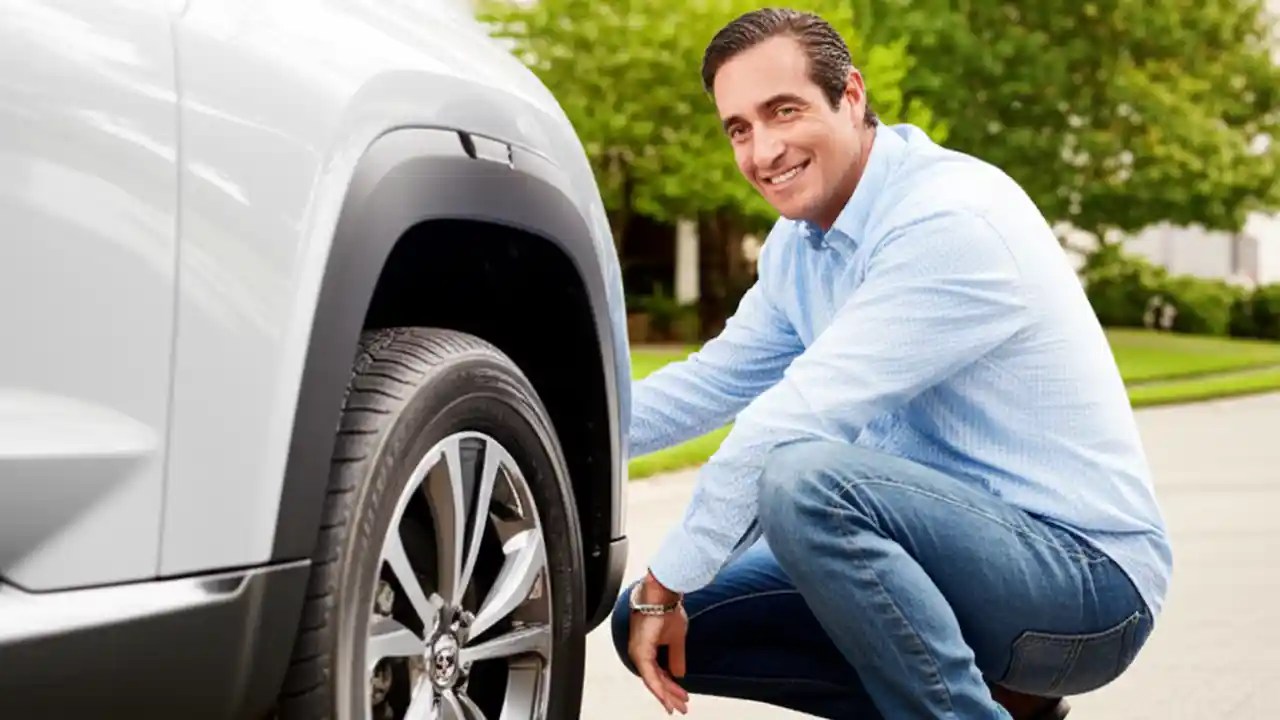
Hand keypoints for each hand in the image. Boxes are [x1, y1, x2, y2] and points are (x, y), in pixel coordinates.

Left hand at [628, 574, 690, 714]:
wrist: (663, 594)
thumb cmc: (667, 609)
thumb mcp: (677, 640)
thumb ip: (676, 658)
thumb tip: (679, 674)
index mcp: (647, 649)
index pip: (658, 674)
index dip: (671, 687)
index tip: (682, 697)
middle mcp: (639, 652)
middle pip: (655, 680)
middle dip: (670, 695)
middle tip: (682, 706)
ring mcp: (638, 652)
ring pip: (652, 681)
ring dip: (666, 694)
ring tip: (678, 705)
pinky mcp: (640, 652)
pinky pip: (649, 676)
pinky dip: (659, 688)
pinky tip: (667, 698)